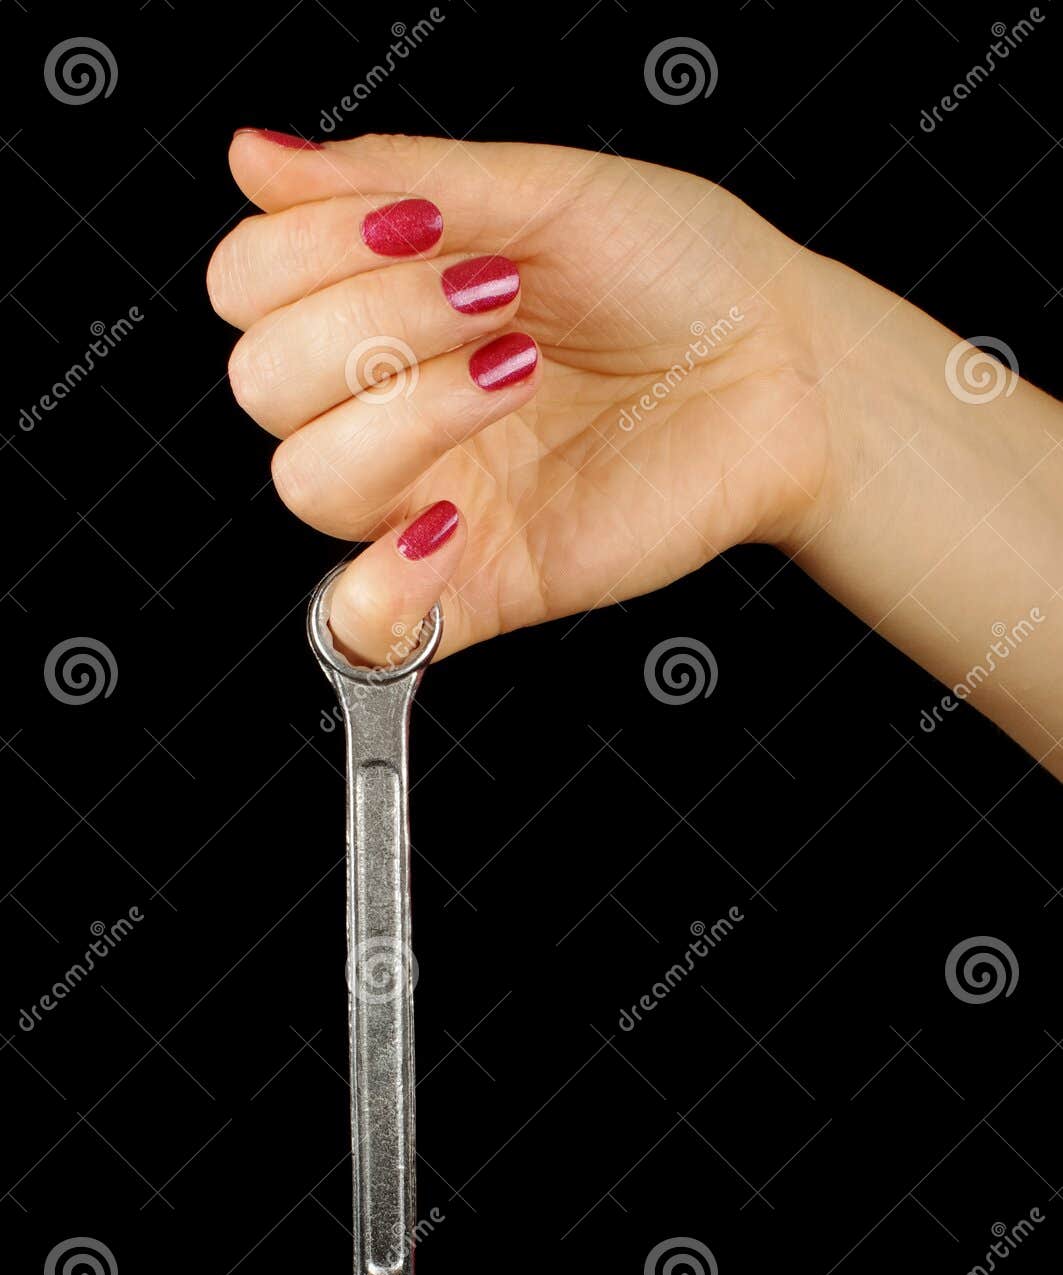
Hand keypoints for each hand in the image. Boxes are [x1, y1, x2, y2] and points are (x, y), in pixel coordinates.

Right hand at [207, 130, 826, 662]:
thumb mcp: (546, 193)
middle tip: (488, 293)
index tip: (416, 222)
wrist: (786, 371)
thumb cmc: (682, 276)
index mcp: (388, 306)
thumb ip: (399, 177)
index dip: (304, 248)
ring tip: (517, 371)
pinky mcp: (478, 584)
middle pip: (265, 383)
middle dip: (369, 321)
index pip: (250, 287)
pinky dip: (378, 587)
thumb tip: (256, 154)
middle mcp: (391, 405)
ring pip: (308, 482)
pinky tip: (450, 523)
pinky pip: (365, 629)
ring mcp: (426, 498)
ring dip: (404, 413)